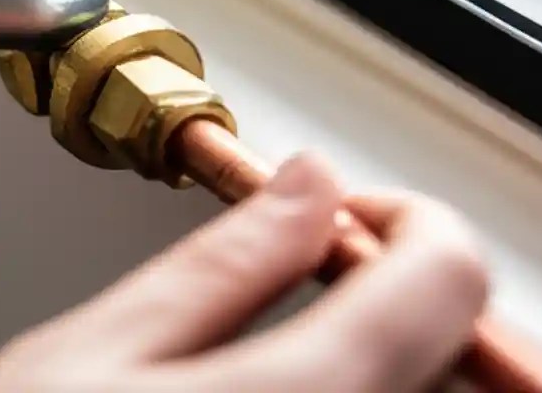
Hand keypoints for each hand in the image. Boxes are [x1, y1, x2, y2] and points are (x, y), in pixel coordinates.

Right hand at [0, 154, 489, 392]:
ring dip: (367, 348)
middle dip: (377, 283)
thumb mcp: (93, 353)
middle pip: (448, 344)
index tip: (328, 213)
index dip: (395, 218)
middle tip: (289, 272)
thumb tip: (302, 187)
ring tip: (268, 343)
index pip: (448, 275)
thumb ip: (220, 265)